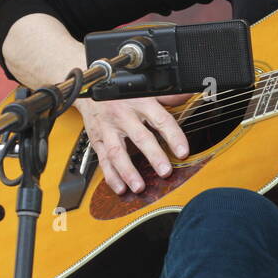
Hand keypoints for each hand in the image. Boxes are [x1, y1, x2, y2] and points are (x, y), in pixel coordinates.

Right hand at [73, 93, 193, 195]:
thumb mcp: (145, 89)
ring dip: (128, 171)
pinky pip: (103, 160)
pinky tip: (120, 188)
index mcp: (141, 103)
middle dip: (153, 156)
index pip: (161, 120)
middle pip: (140, 137)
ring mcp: (109, 129)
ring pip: (117, 152)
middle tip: (165, 172)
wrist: (89, 89)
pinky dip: (111, 176)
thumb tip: (188, 95)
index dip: (174, 136)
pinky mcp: (97, 140)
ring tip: (139, 187)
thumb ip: (168, 96)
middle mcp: (125, 116)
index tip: (183, 152)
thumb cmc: (121, 93)